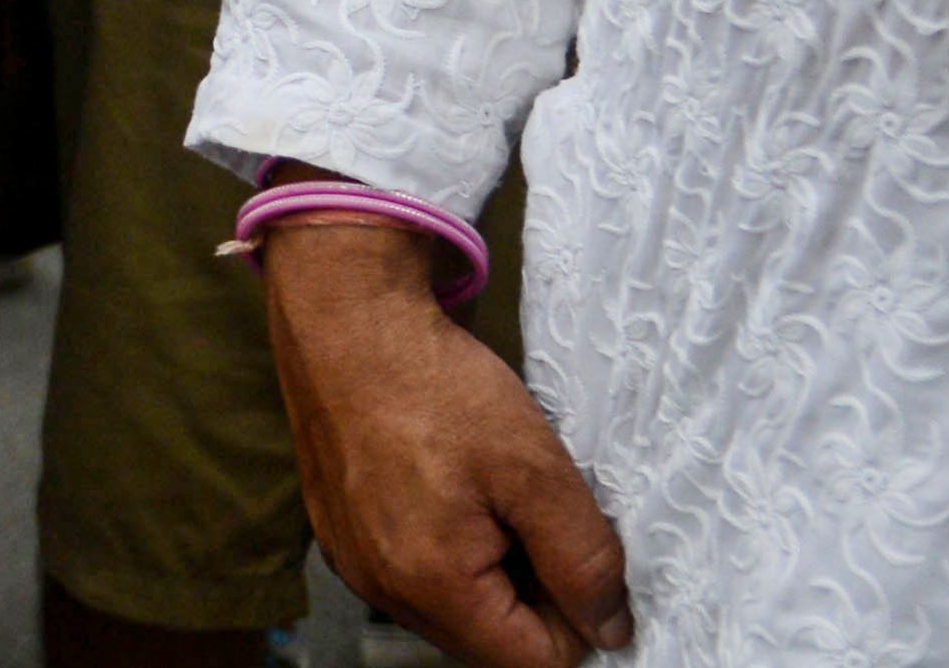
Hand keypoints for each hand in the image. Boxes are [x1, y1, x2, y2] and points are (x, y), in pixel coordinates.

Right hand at [264, 210, 632, 661]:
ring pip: (449, 609)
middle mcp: (382, 590)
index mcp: (432, 584)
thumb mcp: (536, 467)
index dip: (578, 618)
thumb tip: (610, 630)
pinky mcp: (337, 533)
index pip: (534, 661)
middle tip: (536, 511)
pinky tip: (448, 485)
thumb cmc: (437, 384)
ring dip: (486, 572)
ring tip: (491, 491)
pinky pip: (409, 575)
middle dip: (530, 594)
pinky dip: (442, 548)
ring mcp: (352, 563)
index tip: (578, 548)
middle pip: (488, 640)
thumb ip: (583, 560)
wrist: (344, 316)